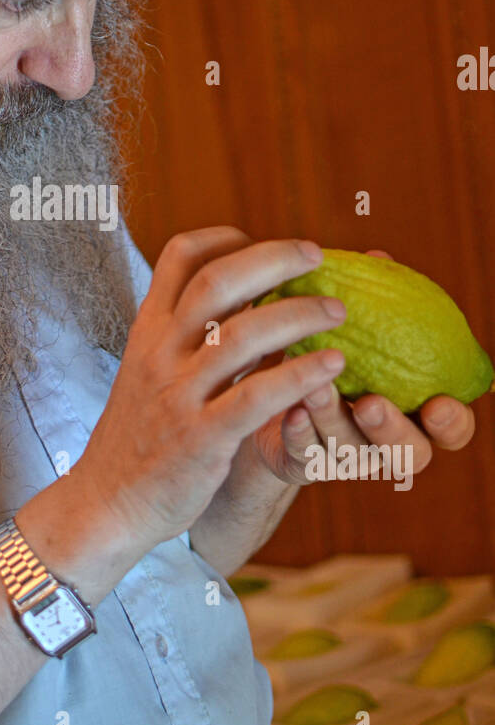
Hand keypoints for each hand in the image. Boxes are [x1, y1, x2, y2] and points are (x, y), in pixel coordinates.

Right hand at [76, 227, 349, 550]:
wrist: (106, 502)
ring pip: (243, 335)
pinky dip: (300, 374)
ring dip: (299, 314)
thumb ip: (189, 334)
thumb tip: (248, 299)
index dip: (225, 238)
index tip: (262, 241)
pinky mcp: (201, 438)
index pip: (180, 257)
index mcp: (148, 329)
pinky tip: (333, 365)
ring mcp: (178, 394)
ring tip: (338, 311)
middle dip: (274, 259)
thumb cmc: (142, 435)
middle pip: (218, 282)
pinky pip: (257, 396)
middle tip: (317, 256)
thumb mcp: (150, 370)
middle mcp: (160, 352)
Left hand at [250, 249, 476, 486]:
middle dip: (392, 431)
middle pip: (410, 454)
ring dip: (334, 419)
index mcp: (415, 411)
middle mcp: (387, 442)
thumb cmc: (327, 354)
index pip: (452, 429)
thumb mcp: (353, 330)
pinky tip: (291, 412)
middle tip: (370, 403)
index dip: (452, 423)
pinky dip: (300, 433)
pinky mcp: (304, 463)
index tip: (438, 404)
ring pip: (350, 451)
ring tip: (315, 389)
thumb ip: (375, 304)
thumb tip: (381, 261)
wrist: (272, 396)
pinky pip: (305, 454)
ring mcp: (347, 458)